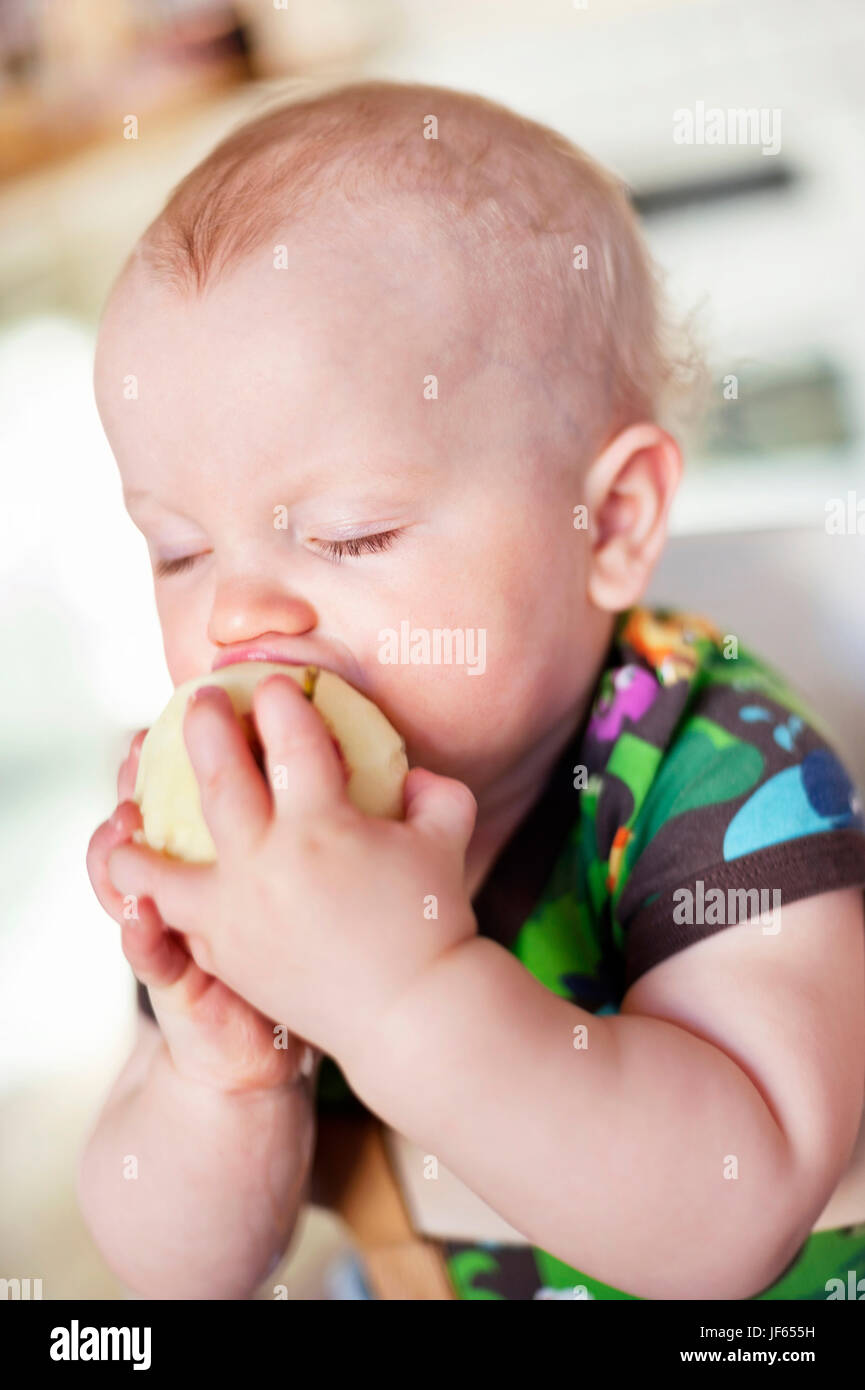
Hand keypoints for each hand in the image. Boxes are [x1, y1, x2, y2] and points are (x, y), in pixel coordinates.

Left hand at [105, 675, 477, 1072]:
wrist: (410, 1014)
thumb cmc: (433, 922)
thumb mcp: (445, 840)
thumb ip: (433, 792)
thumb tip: (411, 773)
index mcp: (322, 824)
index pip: (294, 741)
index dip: (284, 702)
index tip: (276, 684)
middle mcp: (267, 862)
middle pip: (217, 777)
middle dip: (206, 727)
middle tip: (200, 699)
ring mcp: (236, 911)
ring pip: (159, 865)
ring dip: (137, 831)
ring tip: (126, 810)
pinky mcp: (225, 954)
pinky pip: (175, 918)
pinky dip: (156, 897)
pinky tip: (157, 882)